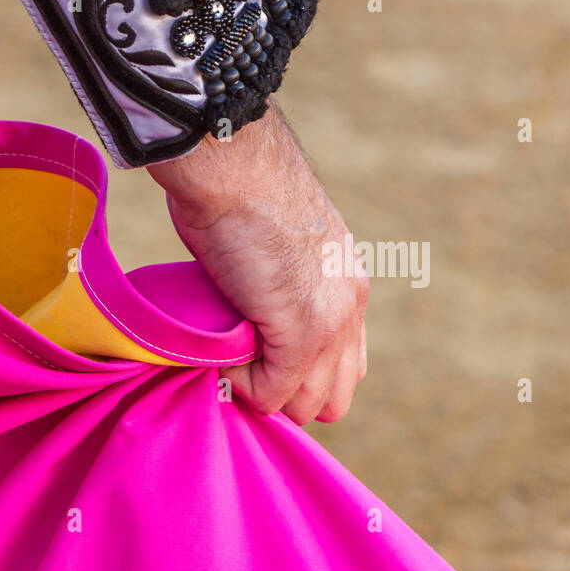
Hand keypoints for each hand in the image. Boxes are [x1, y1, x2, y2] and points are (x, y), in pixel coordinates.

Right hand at [147, 100, 368, 423]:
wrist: (234, 165)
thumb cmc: (238, 189)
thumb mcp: (277, 241)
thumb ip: (281, 282)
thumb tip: (251, 310)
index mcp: (349, 284)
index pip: (345, 365)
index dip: (301, 374)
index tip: (258, 355)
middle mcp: (350, 306)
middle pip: (336, 396)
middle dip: (289, 394)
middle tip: (244, 367)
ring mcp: (330, 323)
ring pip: (308, 405)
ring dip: (263, 392)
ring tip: (228, 358)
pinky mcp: (302, 334)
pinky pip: (272, 394)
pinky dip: (240, 385)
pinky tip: (218, 354)